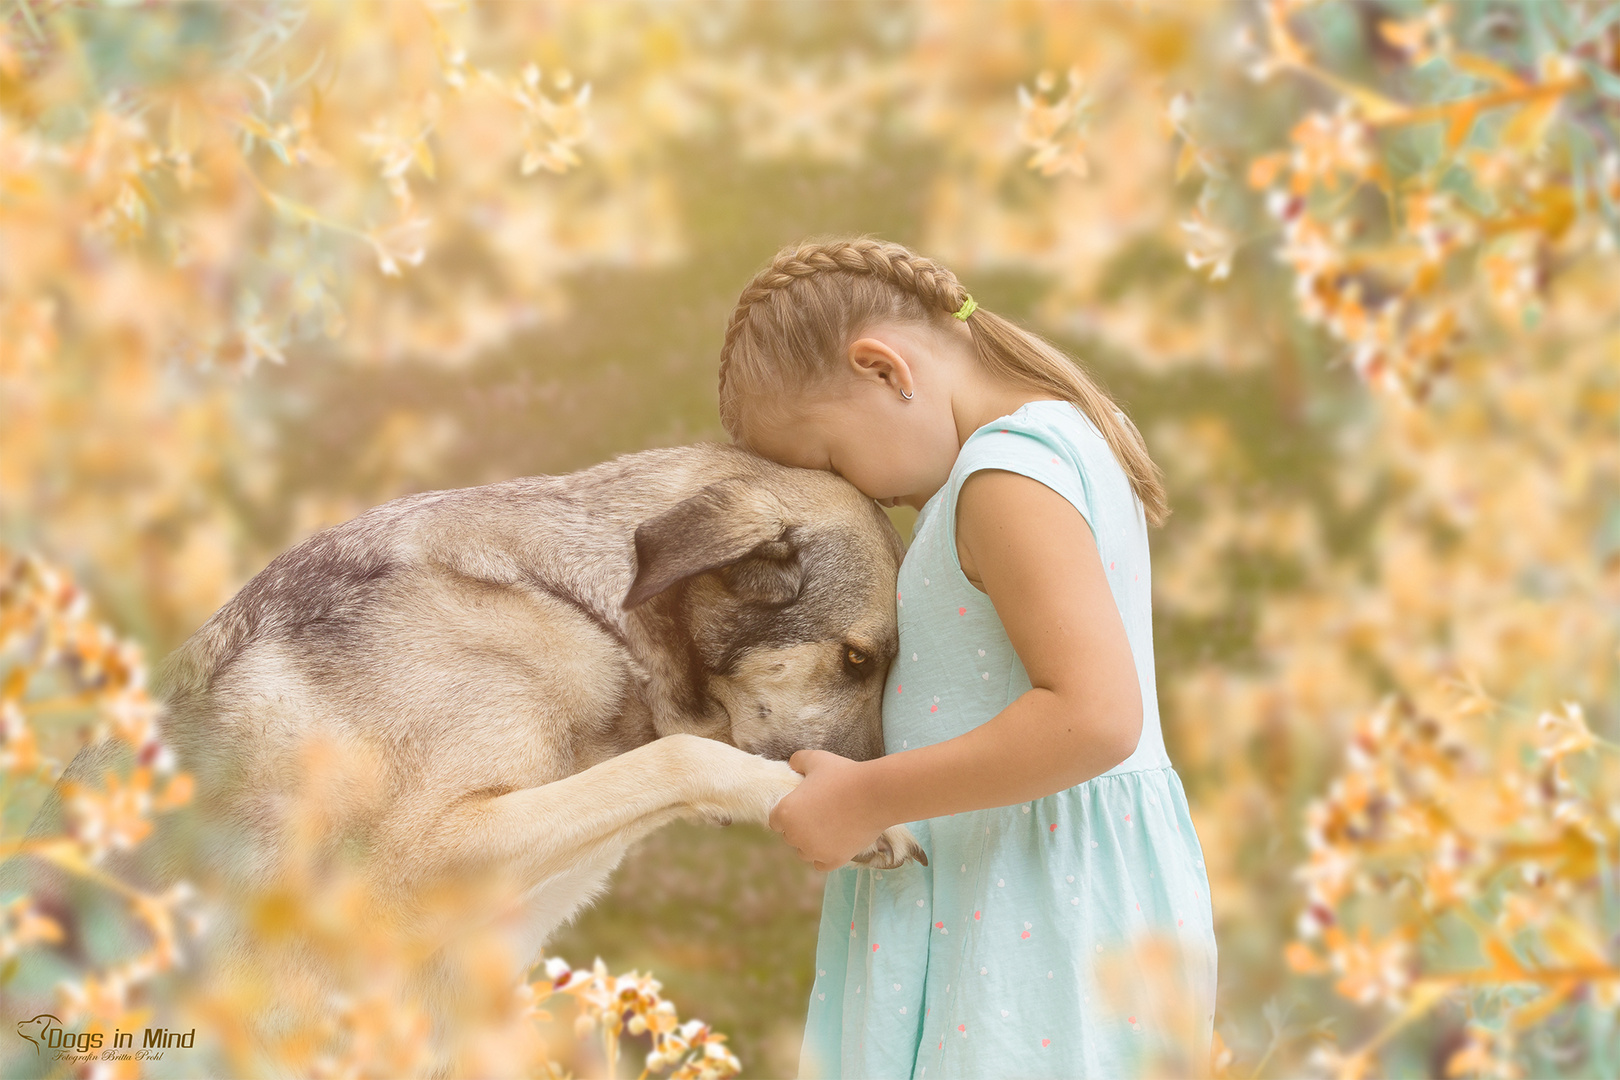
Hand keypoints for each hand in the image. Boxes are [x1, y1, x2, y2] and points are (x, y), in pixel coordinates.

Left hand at [767, 749, 885, 870]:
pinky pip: (821, 864)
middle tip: (820, 813)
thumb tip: (792, 764)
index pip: (776, 820)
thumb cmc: (843, 775)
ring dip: (812, 843)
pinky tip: (835, 842)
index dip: (788, 812)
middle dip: (801, 827)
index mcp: (785, 813)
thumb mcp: (816, 759)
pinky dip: (825, 856)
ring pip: (804, 852)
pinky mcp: (833, 861)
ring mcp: (814, 851)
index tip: (803, 806)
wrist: (875, 794)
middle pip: (790, 836)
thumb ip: (798, 760)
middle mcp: (795, 836)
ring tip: (829, 826)